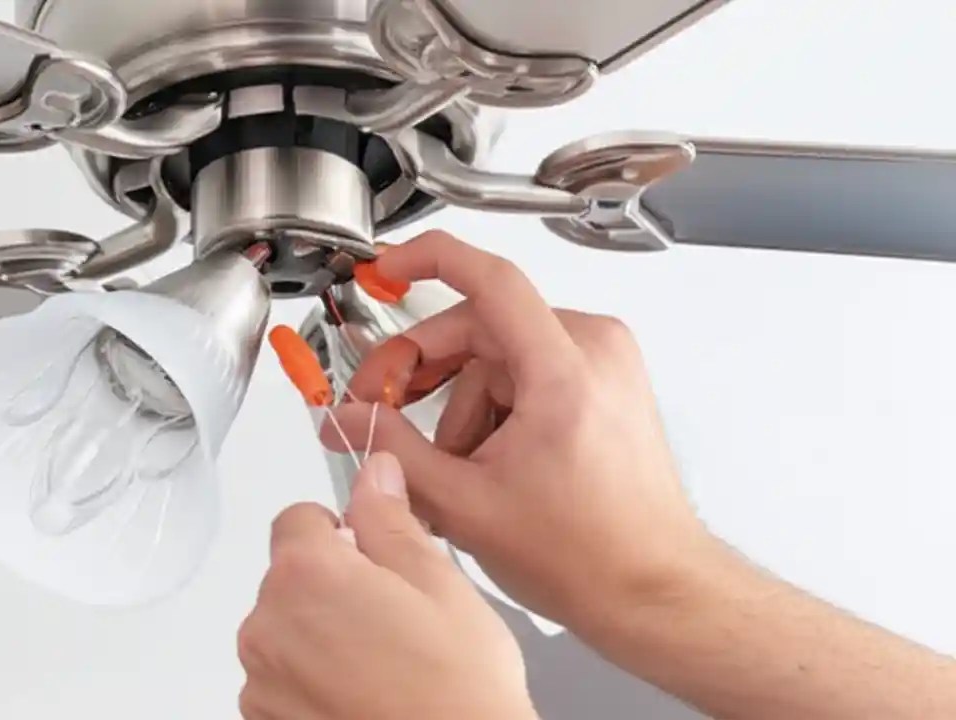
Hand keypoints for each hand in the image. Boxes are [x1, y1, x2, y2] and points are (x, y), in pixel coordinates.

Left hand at [237, 453, 537, 719]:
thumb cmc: (457, 691)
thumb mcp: (439, 583)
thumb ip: (391, 519)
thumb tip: (375, 475)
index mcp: (306, 573)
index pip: (298, 518)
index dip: (341, 530)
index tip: (374, 555)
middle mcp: (268, 624)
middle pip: (291, 576)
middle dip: (334, 585)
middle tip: (395, 616)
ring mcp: (262, 681)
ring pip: (287, 630)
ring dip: (322, 635)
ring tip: (385, 663)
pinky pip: (283, 680)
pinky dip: (313, 682)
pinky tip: (365, 694)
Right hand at [322, 230, 712, 631]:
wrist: (650, 590)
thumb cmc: (589, 555)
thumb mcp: (464, 503)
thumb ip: (391, 449)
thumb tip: (347, 418)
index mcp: (564, 370)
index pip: (490, 279)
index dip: (427, 260)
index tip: (387, 268)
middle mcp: (593, 351)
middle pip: (480, 326)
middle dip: (422, 368)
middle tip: (381, 408)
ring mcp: (604, 366)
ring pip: (499, 356)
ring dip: (458, 402)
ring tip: (449, 465)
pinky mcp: (604, 384)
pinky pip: (527, 373)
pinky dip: (493, 408)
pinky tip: (481, 459)